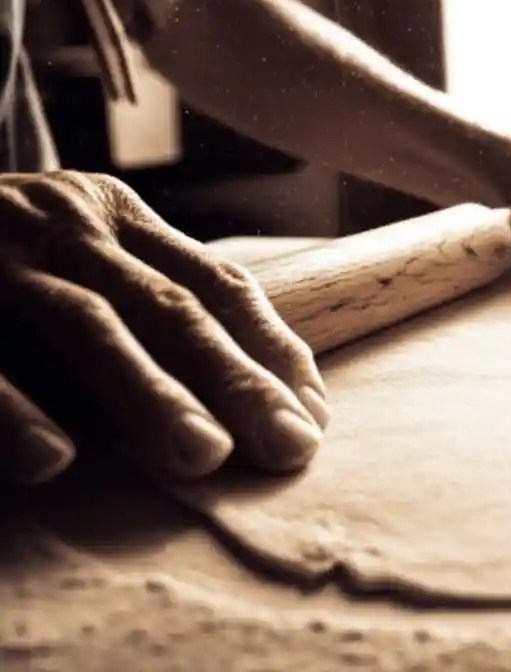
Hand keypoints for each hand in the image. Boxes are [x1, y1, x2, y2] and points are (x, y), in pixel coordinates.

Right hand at [0, 172, 327, 483]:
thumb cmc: (0, 265)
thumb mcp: (77, 263)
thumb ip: (147, 308)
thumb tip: (255, 398)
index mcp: (110, 214)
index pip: (215, 282)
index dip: (271, 349)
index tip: (315, 416)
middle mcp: (57, 222)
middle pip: (166, 304)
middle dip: (234, 378)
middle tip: (288, 447)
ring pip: (81, 322)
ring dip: (145, 392)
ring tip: (203, 456)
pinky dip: (11, 410)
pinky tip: (54, 461)